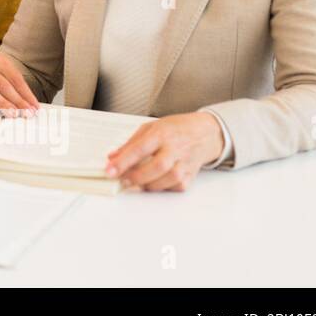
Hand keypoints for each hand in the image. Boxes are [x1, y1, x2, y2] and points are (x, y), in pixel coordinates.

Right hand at [0, 51, 38, 115]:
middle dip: (16, 100)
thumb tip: (32, 105)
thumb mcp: (7, 73)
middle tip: (26, 112)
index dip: (26, 93)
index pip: (15, 78)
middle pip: (3, 85)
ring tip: (13, 114)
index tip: (34, 106)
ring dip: (3, 104)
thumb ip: (18, 87)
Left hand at [105, 112, 225, 191]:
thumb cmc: (175, 128)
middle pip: (157, 166)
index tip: (110, 170)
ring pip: (169, 178)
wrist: (205, 133)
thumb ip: (130, 143)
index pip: (140, 148)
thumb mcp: (150, 127)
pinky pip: (178, 186)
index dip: (123, 161)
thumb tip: (112, 158)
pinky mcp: (192, 174)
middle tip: (122, 180)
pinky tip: (155, 183)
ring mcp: (185, 162)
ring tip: (136, 182)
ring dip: (149, 184)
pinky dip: (164, 188)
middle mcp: (175, 148)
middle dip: (136, 176)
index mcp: (161, 133)